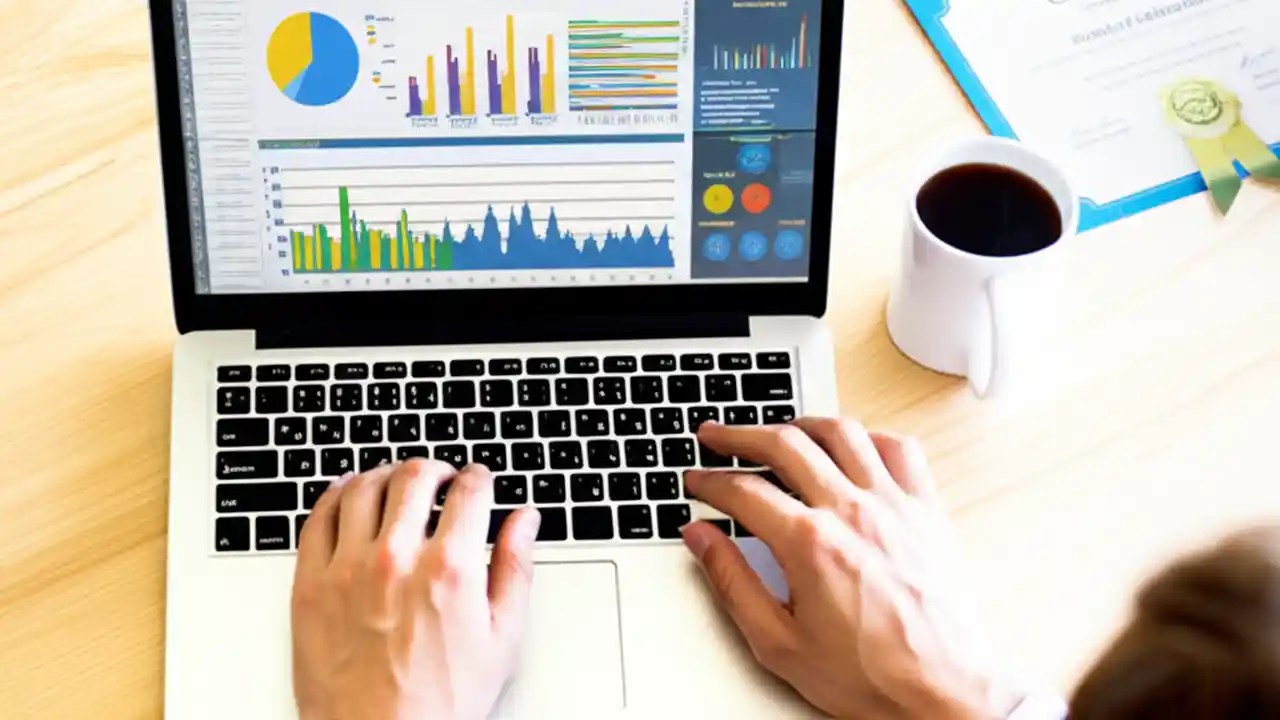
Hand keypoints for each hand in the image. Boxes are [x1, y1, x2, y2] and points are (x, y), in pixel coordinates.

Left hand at [291, 460, 540, 719]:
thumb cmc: (439, 703)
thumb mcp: (501, 639)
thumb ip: (515, 570)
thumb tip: (524, 523)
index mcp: (451, 569)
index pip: (469, 490)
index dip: (480, 478)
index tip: (478, 481)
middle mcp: (398, 559)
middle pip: (416, 476)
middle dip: (437, 469)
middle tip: (442, 479)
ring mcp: (348, 568)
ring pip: (365, 487)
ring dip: (388, 474)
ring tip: (398, 484)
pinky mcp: (310, 583)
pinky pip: (319, 516)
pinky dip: (337, 494)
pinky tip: (349, 494)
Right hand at [682, 419, 1020, 719]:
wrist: (946, 695)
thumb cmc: (872, 677)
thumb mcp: (779, 644)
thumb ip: (732, 583)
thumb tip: (701, 540)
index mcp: (811, 544)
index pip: (744, 491)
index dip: (710, 480)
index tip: (696, 480)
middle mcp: (853, 512)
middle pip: (785, 444)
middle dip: (740, 435)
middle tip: (717, 435)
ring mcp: (894, 506)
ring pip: (842, 432)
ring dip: (801, 424)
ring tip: (779, 430)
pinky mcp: (927, 511)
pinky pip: (899, 449)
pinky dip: (870, 436)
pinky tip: (853, 445)